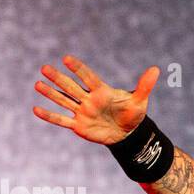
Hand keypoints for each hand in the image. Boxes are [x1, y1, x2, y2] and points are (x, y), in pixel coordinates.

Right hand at [32, 55, 159, 144]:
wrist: (127, 134)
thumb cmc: (133, 115)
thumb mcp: (139, 101)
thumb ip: (144, 86)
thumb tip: (157, 70)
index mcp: (101, 91)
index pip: (88, 77)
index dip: (78, 69)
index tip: (67, 59)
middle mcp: (88, 99)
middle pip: (71, 87)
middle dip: (58, 78)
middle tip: (45, 68)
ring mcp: (82, 112)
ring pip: (63, 101)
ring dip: (51, 93)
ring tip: (38, 83)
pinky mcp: (78, 125)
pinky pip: (61, 120)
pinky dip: (50, 116)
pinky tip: (36, 109)